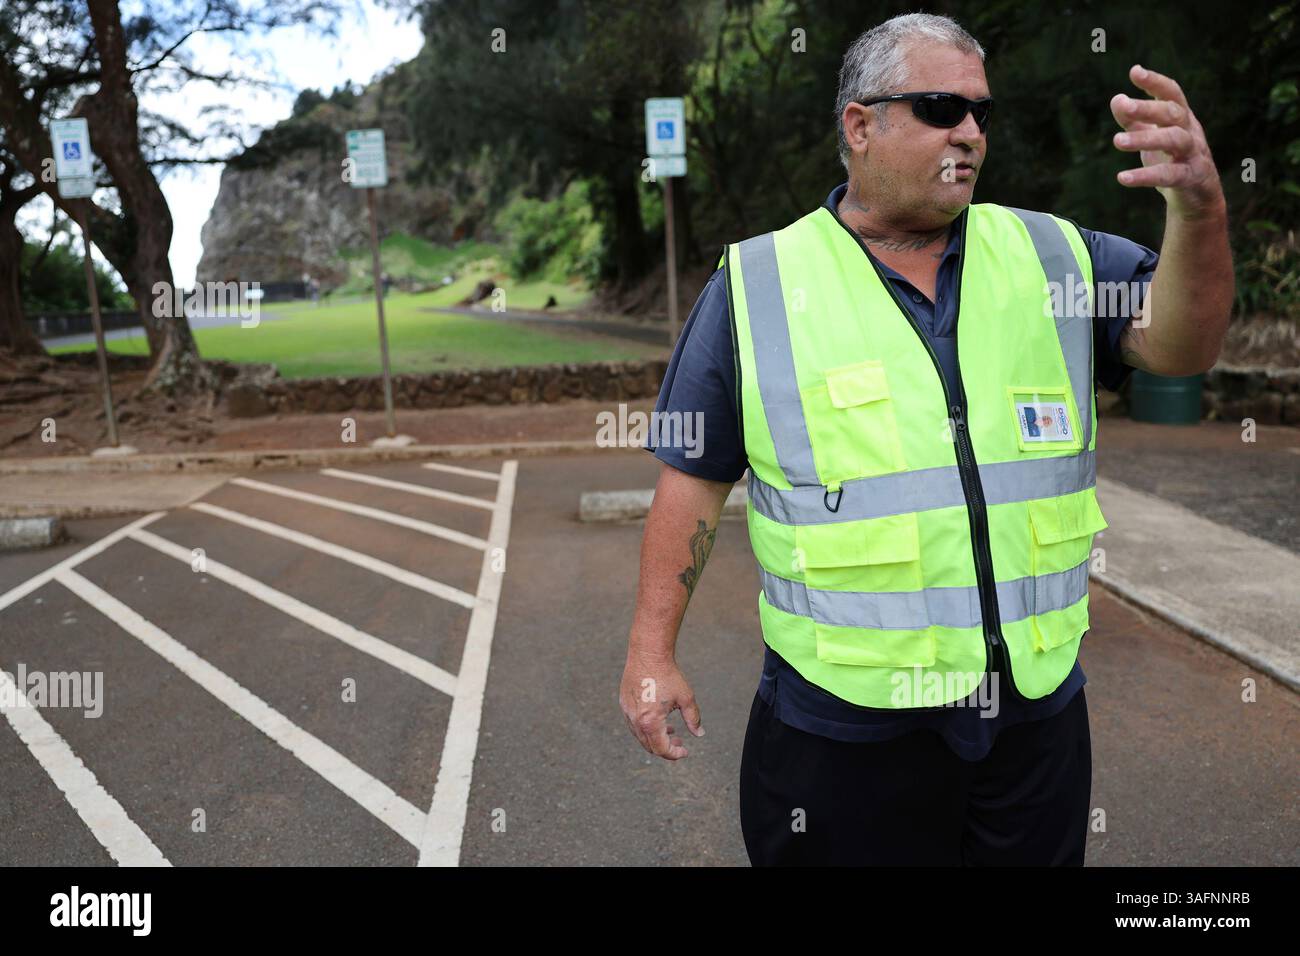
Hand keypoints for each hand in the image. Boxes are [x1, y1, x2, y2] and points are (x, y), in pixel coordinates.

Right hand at [619, 651, 703, 760]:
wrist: (648, 654)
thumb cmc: (668, 675)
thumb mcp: (686, 698)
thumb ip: (693, 719)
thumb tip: (700, 734)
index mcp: (651, 722)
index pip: (661, 749)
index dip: (674, 754)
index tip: (685, 751)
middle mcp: (636, 720)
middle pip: (649, 746)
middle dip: (666, 748)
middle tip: (679, 742)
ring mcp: (627, 712)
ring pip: (640, 736)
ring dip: (655, 738)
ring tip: (670, 729)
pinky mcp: (624, 704)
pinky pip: (633, 724)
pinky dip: (646, 728)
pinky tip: (657, 719)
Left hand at [1110, 64, 1224, 218]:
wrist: (1196, 198)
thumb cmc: (1171, 161)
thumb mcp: (1151, 137)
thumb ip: (1133, 120)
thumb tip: (1117, 99)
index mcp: (1182, 118)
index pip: (1172, 93)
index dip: (1155, 82)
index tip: (1135, 72)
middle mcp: (1191, 131)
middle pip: (1173, 113)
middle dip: (1148, 107)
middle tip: (1122, 104)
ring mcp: (1194, 154)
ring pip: (1175, 139)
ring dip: (1145, 138)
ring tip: (1117, 141)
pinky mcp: (1191, 178)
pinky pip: (1169, 175)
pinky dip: (1145, 176)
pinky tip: (1122, 177)